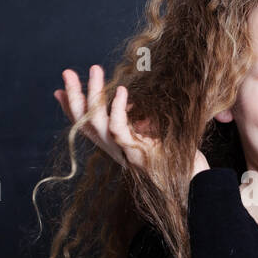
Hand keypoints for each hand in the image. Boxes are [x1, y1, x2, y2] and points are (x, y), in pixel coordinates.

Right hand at [55, 65, 209, 175]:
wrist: (197, 186)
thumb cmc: (180, 160)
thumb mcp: (155, 133)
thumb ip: (139, 120)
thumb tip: (126, 100)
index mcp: (118, 146)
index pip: (87, 126)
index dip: (71, 109)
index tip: (60, 89)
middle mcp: (116, 152)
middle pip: (84, 124)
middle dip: (74, 97)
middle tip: (67, 72)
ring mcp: (125, 154)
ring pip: (97, 124)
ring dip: (93, 95)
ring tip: (94, 71)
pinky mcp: (138, 154)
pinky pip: (120, 130)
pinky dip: (118, 109)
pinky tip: (121, 91)